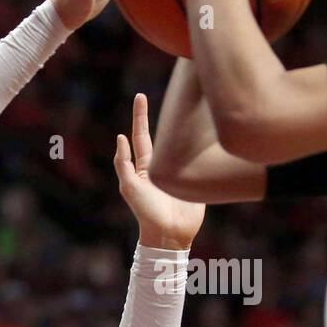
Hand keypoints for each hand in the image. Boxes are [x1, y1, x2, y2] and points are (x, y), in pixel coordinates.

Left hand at [116, 92, 203, 249]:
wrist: (170, 233)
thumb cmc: (146, 211)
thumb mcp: (129, 187)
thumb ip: (124, 163)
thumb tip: (121, 137)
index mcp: (146, 165)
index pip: (142, 135)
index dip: (140, 116)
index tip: (140, 96)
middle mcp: (162, 165)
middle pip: (163, 133)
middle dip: (164, 114)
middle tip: (167, 93)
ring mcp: (179, 171)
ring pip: (181, 144)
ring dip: (183, 128)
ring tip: (185, 107)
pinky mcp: (195, 179)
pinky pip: (197, 159)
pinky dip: (201, 147)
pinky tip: (205, 133)